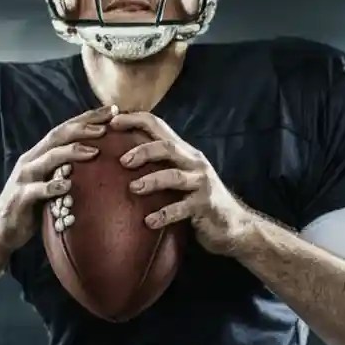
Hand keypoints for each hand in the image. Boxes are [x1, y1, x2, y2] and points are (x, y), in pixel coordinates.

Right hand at [0, 104, 116, 252]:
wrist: (1, 229)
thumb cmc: (33, 205)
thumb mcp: (50, 182)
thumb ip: (66, 169)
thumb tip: (97, 159)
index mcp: (39, 154)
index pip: (65, 129)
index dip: (87, 118)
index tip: (112, 110)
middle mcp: (31, 160)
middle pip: (57, 137)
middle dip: (82, 128)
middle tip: (107, 125)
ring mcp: (24, 178)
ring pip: (48, 158)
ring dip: (71, 153)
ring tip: (94, 151)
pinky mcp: (20, 198)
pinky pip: (37, 190)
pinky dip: (52, 186)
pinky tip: (67, 185)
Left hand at [111, 111, 253, 255]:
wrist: (232, 224)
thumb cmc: (197, 199)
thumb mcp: (180, 177)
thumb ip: (159, 165)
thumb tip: (120, 157)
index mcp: (184, 152)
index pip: (158, 126)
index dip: (135, 120)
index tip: (112, 121)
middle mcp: (194, 163)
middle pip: (167, 147)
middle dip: (143, 150)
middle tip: (122, 161)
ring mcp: (201, 183)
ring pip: (174, 176)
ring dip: (152, 181)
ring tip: (134, 189)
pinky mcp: (205, 206)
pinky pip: (182, 209)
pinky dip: (164, 215)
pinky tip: (148, 222)